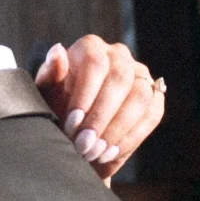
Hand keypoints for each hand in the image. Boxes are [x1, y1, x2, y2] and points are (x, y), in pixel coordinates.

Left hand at [30, 36, 164, 180]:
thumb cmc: (57, 110)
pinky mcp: (154, 99)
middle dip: (100, 116)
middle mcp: (119, 57)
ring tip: (94, 151)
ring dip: (116, 128)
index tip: (72, 123)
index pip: (95, 61)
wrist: (75, 139)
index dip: (85, 94)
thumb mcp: (45, 96)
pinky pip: (151, 115)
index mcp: (90, 48)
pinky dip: (130, 137)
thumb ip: (49, 75)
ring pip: (139, 97)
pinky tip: (109, 152)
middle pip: (120, 78)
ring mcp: (140, 77)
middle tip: (83, 143)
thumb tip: (58, 51)